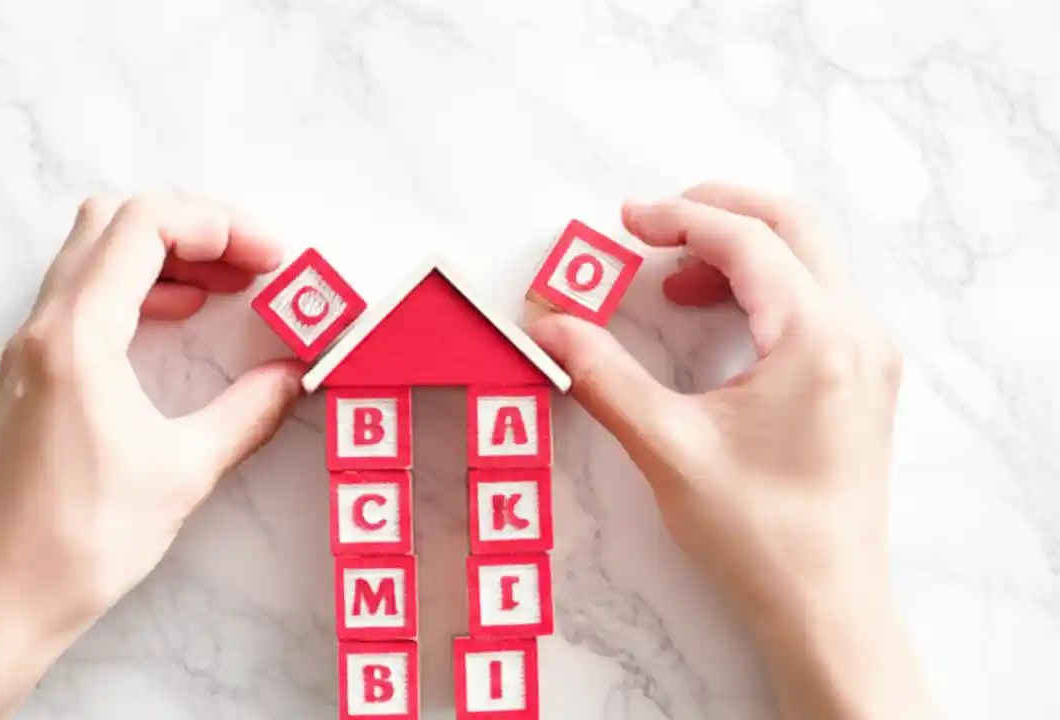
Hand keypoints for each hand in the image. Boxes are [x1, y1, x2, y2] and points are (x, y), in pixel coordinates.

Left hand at [0, 194, 302, 719]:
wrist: (3, 598)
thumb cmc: (81, 541)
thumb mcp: (184, 472)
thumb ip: (249, 412)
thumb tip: (294, 375)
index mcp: (76, 338)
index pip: (145, 226)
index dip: (219, 224)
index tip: (270, 257)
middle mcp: (44, 328)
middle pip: (115, 221)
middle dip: (193, 227)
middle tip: (251, 262)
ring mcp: (32, 348)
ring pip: (95, 253)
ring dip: (165, 254)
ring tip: (228, 287)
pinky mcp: (33, 374)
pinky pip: (84, 295)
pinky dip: (138, 287)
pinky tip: (181, 320)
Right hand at [529, 182, 929, 719]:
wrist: (824, 607)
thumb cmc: (757, 535)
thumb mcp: (667, 447)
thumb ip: (603, 376)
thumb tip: (549, 328)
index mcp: (817, 338)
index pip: (746, 242)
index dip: (676, 220)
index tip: (622, 222)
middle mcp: (856, 333)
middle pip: (793, 226)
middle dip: (717, 210)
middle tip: (651, 223)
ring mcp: (867, 355)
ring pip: (807, 260)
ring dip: (738, 250)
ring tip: (670, 279)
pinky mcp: (860, 379)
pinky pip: (814, 299)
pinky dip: (760, 287)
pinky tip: (710, 317)